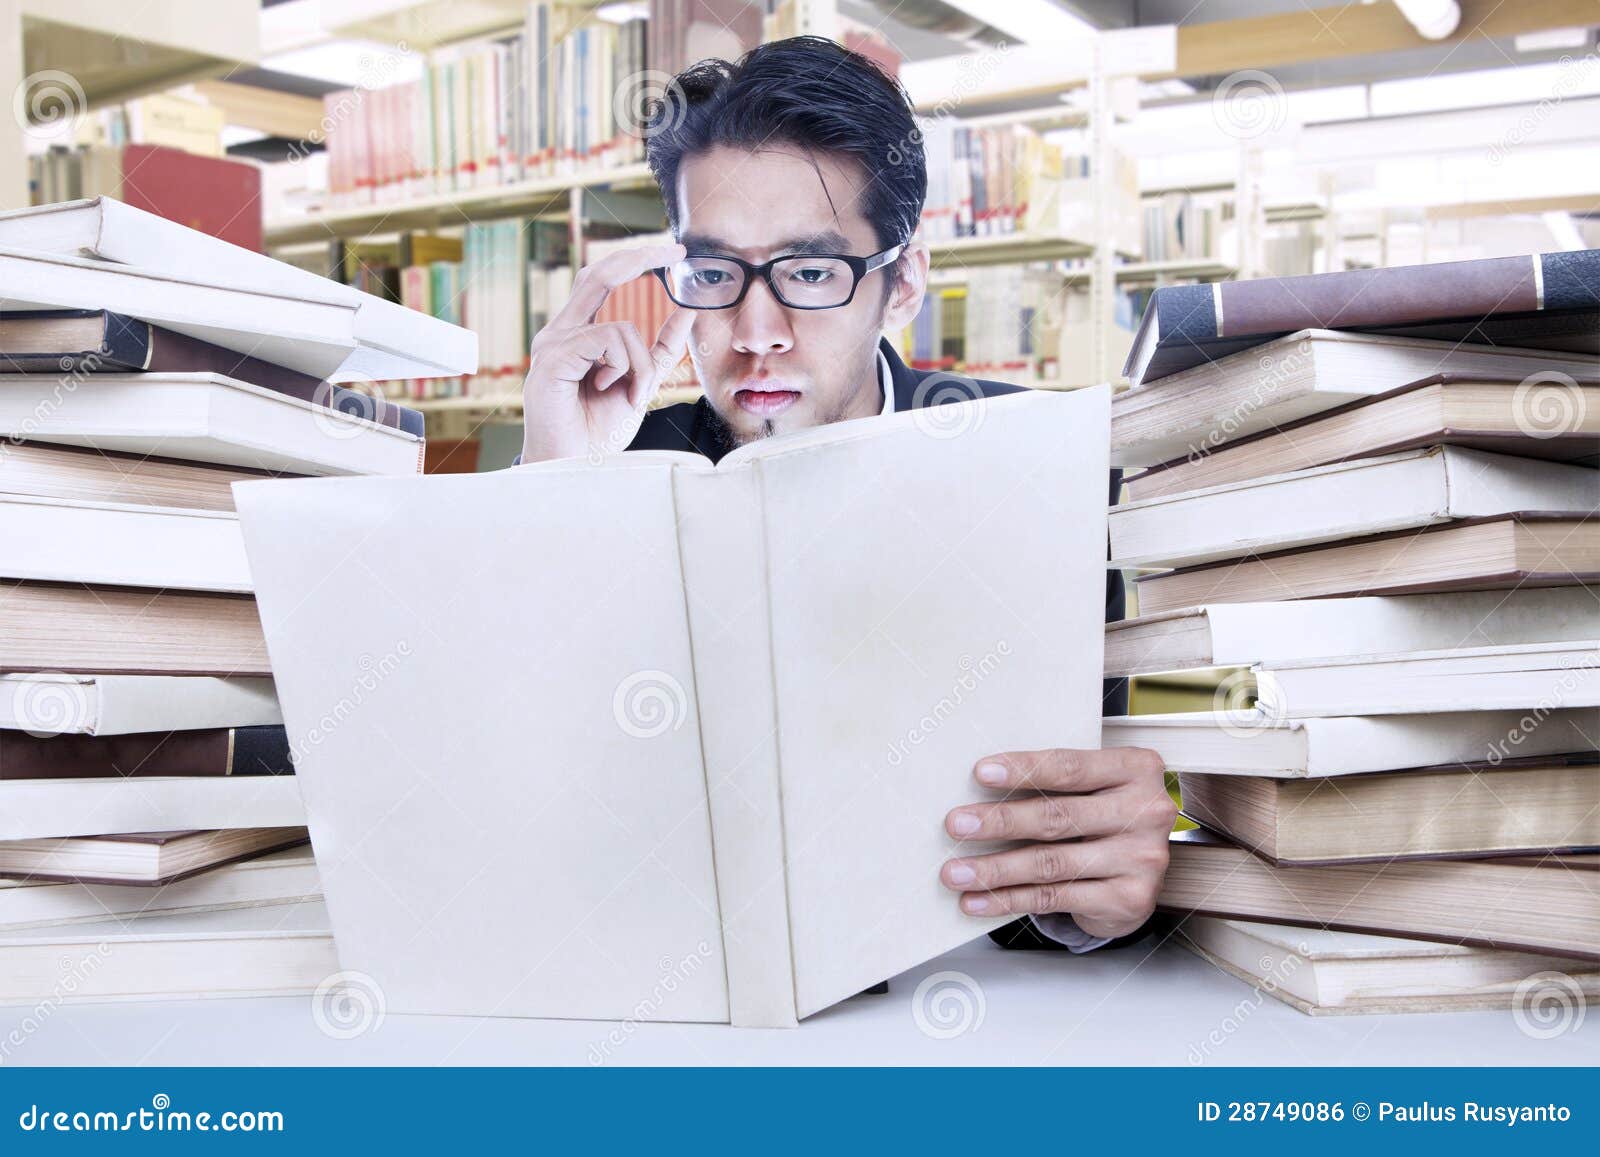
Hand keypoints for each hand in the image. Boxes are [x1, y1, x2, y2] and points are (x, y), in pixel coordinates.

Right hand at [519, 242, 697, 463]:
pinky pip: (607, 344)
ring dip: (642, 367)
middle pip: (600, 274)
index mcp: (576, 332)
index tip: (673, 250)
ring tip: (630, 396)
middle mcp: (560, 331)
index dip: (634, 258)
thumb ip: (660, 350)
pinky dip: (624, 370)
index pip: (603, 278)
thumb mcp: (640, 382)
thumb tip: (686, 313)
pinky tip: (610, 391)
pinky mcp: (552, 359)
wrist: (573, 465)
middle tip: (678, 251)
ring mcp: (552, 343)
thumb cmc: (597, 430)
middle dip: (641, 257)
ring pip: (621, 329)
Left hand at [940, 747, 1176, 939]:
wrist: (1140, 872)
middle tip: (957, 824)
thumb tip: (980, 790)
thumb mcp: (1094, 788)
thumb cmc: (1104, 817)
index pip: (1071, 767)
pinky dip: (1009, 899)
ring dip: (995, 869)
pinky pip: (1055, 897)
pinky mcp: (1128, 898)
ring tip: (957, 871)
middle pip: (1058, 816)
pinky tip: (979, 900)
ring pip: (1051, 863)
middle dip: (1000, 822)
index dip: (1024, 769)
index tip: (980, 772)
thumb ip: (1055, 784)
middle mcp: (1145, 813)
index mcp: (1136, 769)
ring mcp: (1140, 858)